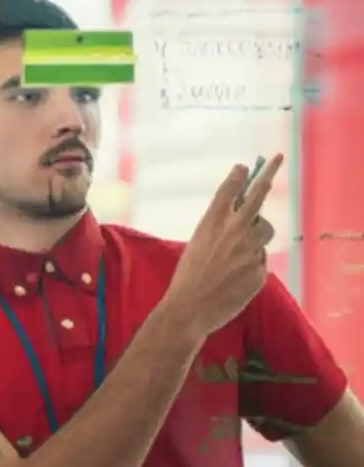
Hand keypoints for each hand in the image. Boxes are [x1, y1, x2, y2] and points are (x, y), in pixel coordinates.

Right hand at [163, 155, 282, 338]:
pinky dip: (250, 266)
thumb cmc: (188, 277)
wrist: (189, 308)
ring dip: (257, 234)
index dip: (238, 175)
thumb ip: (221, 229)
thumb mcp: (197, 243)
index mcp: (212, 222)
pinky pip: (260, 259)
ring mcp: (249, 250)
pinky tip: (233, 279)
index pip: (229, 190)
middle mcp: (233, 231)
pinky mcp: (259, 270)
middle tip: (277, 158)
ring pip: (265, 231)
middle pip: (257, 197)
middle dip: (267, 175)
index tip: (243, 167)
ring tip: (236, 252)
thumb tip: (246, 219)